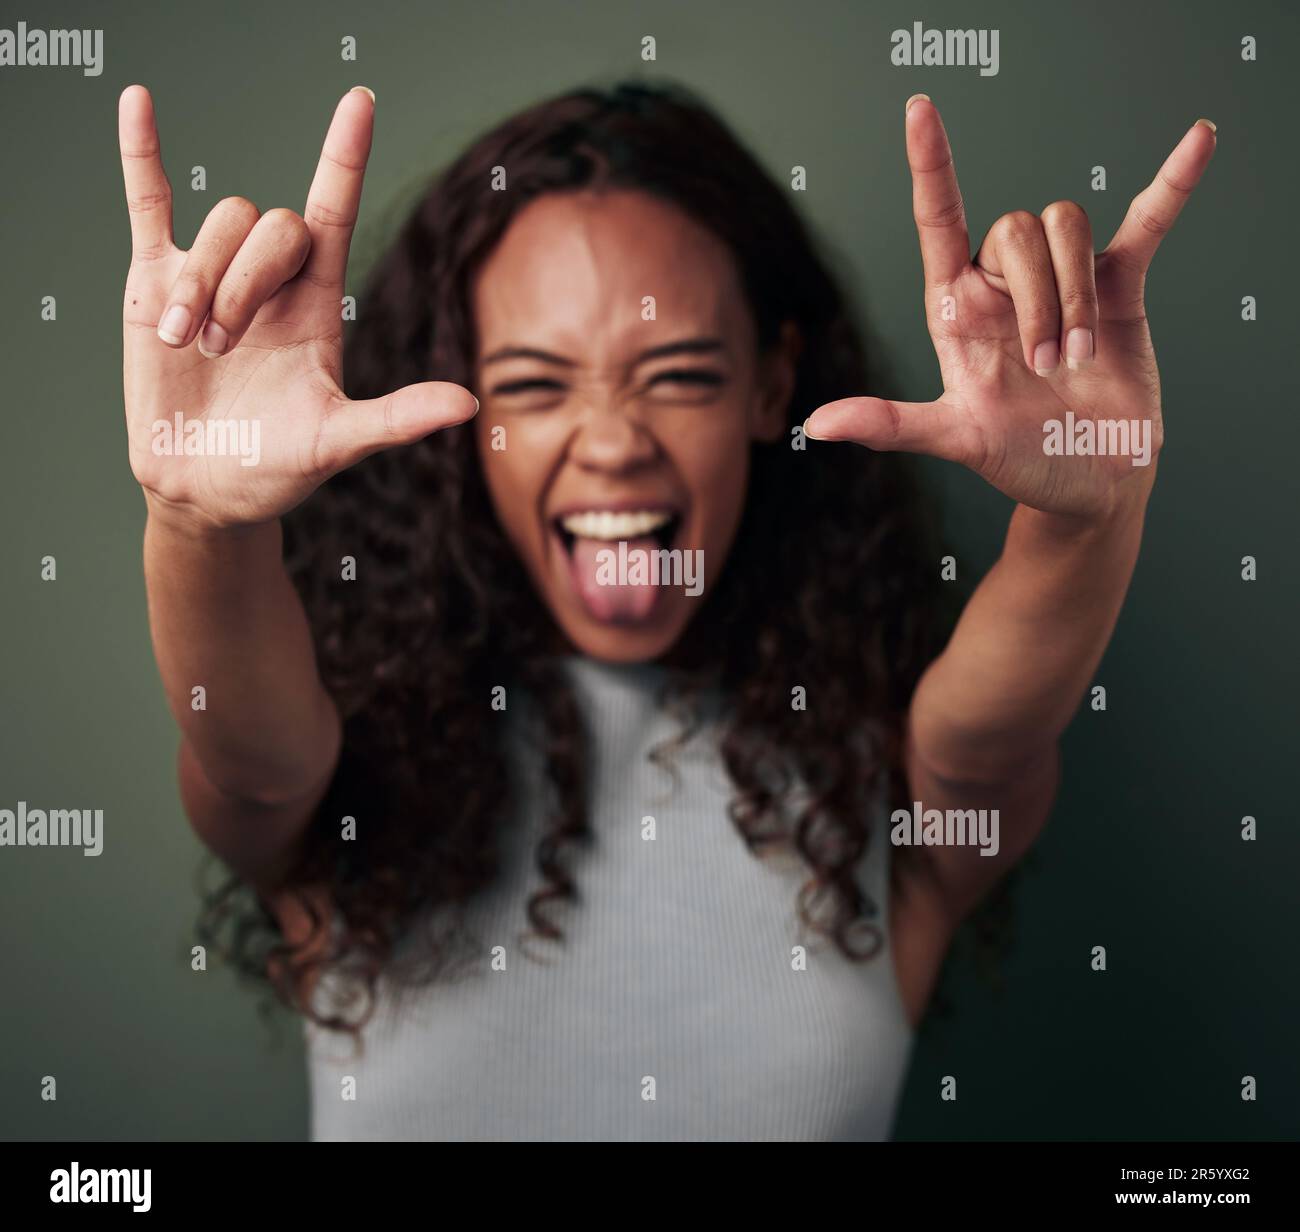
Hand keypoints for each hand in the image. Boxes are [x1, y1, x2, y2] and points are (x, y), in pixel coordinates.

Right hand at [119, 85, 476, 531]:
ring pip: (217, 224)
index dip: (345, 156)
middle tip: (224, 345)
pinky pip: (150, 203)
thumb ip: (397, 417)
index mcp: (318, 303)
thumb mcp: (338, 441)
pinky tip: (139, 103)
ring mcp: (213, 275)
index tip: (359, 101)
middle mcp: (272, 281)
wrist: (205, 488)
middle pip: (271, 224)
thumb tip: (469, 405)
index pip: (335, 210)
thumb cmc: (277, 466)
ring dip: (202, 280)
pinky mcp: (157, 282)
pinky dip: (142, 154)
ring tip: (191, 344)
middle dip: (245, 278)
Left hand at [804, 96, 1215, 520]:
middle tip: (1047, 363)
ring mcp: (1062, 282)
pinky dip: (1171, 187)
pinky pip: (1145, 222)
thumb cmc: (1018, 458)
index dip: (930, 165)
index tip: (919, 111)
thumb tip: (816, 426)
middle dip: (1040, 296)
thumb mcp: (954, 439)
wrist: (1087, 481)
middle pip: (1019, 228)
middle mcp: (1004, 285)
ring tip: (1077, 360)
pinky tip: (1196, 145)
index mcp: (957, 308)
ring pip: (1069, 228)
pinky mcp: (1119, 288)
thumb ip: (891, 425)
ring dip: (1077, 293)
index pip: (938, 220)